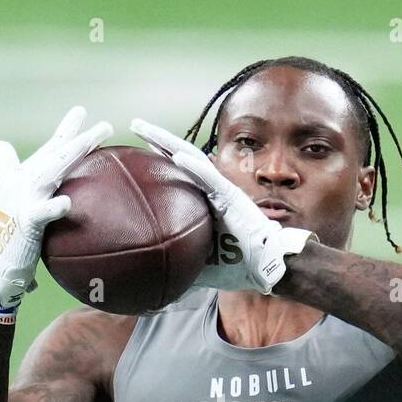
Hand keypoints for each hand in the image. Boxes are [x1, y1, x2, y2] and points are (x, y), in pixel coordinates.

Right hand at [0, 106, 112, 323]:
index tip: (81, 111)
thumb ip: (18, 181)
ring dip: (71, 155)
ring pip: (50, 173)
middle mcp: (19, 184)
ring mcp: (20, 201)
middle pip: (54, 156)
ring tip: (92, 142)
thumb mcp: (14, 207)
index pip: (49, 151)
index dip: (65, 131)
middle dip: (78, 137)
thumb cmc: (9, 241)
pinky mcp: (22, 223)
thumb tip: (10, 154)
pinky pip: (40, 214)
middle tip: (105, 125)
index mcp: (21, 180)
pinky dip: (52, 207)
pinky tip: (67, 202)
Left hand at [130, 118, 315, 294]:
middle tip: (135, 124)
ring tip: (146, 129)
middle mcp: (211, 190)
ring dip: (169, 142)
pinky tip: (176, 157)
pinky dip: (194, 166)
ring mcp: (222, 191)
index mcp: (203, 201)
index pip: (177, 173)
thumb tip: (149, 276)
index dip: (158, 158)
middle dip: (158, 139)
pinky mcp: (233, 198)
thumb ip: (177, 262)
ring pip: (193, 159)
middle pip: (182, 157)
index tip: (135, 149)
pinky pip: (211, 179)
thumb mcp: (199, 264)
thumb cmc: (236, 266)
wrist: (267, 269)